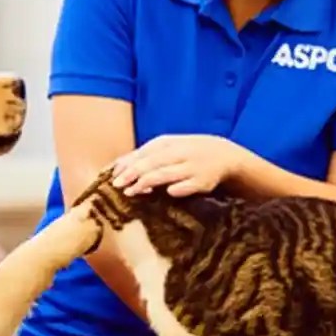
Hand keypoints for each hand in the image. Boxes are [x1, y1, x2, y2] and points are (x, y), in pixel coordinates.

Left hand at [111, 134, 249, 196]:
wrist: (224, 155)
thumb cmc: (187, 153)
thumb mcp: (167, 148)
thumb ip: (144, 156)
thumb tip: (116, 167)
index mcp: (168, 143)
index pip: (143, 153)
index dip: (127, 165)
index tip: (111, 177)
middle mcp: (179, 152)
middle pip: (152, 163)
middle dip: (133, 174)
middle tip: (116, 186)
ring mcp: (191, 166)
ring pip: (166, 174)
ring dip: (147, 182)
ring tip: (132, 192)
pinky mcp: (203, 181)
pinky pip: (188, 186)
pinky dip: (177, 189)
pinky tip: (167, 193)